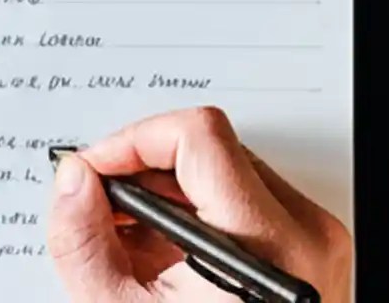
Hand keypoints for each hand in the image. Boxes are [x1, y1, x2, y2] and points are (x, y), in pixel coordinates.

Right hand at [48, 107, 352, 302]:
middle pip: (208, 146)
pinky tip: (161, 253)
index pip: (196, 134)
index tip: (97, 168)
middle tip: (99, 204)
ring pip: (224, 168)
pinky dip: (194, 213)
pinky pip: (244, 199)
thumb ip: (82, 240)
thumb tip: (73, 181)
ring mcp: (314, 241)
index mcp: (264, 244)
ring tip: (128, 238)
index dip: (131, 140)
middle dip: (141, 169)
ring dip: (165, 191)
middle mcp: (303, 233)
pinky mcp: (312, 251)